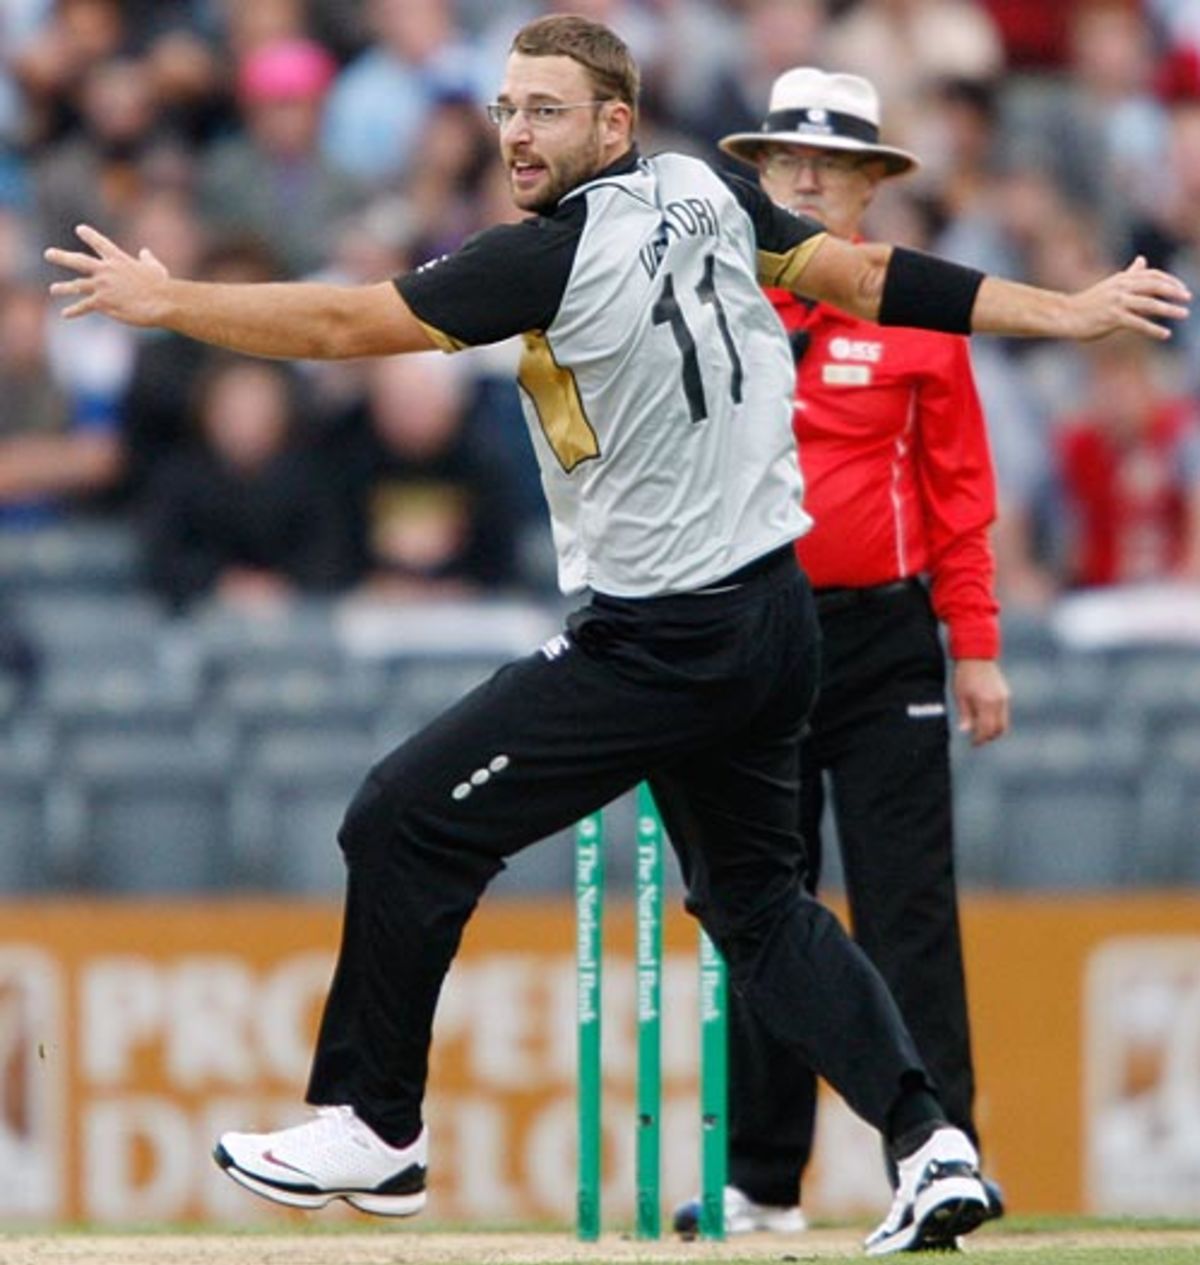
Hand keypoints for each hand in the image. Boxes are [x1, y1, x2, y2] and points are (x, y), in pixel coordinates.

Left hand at [44, 224, 170, 325]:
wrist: (160, 301)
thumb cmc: (161, 285)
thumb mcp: (154, 267)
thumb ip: (147, 259)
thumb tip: (145, 252)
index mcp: (119, 259)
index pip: (100, 243)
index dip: (89, 235)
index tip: (79, 229)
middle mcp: (106, 270)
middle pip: (79, 261)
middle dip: (62, 257)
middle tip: (48, 254)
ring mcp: (102, 286)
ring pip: (77, 285)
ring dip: (64, 287)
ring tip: (54, 289)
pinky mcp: (103, 302)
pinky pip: (84, 306)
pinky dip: (74, 311)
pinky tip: (65, 314)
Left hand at [953, 658, 1009, 746]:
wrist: (977, 656)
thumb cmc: (964, 675)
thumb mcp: (960, 695)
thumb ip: (965, 714)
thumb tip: (965, 731)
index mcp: (986, 703)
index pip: (986, 729)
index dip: (980, 739)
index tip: (973, 743)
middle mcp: (998, 702)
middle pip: (999, 729)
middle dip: (988, 737)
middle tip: (977, 740)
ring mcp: (1004, 698)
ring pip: (1004, 722)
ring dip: (994, 730)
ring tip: (981, 731)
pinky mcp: (1006, 694)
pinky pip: (1004, 713)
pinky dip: (997, 720)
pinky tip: (985, 719)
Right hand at [1067, 256, 1190, 341]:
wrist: (1064, 315)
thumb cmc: (1087, 302)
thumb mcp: (1110, 284)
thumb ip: (1129, 274)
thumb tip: (1142, 260)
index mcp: (1122, 279)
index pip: (1153, 276)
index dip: (1170, 281)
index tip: (1182, 289)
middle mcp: (1121, 288)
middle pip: (1155, 286)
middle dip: (1174, 291)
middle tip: (1188, 298)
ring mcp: (1117, 303)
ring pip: (1150, 304)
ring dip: (1169, 309)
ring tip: (1183, 314)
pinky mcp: (1112, 318)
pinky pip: (1138, 323)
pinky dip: (1153, 329)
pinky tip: (1165, 334)